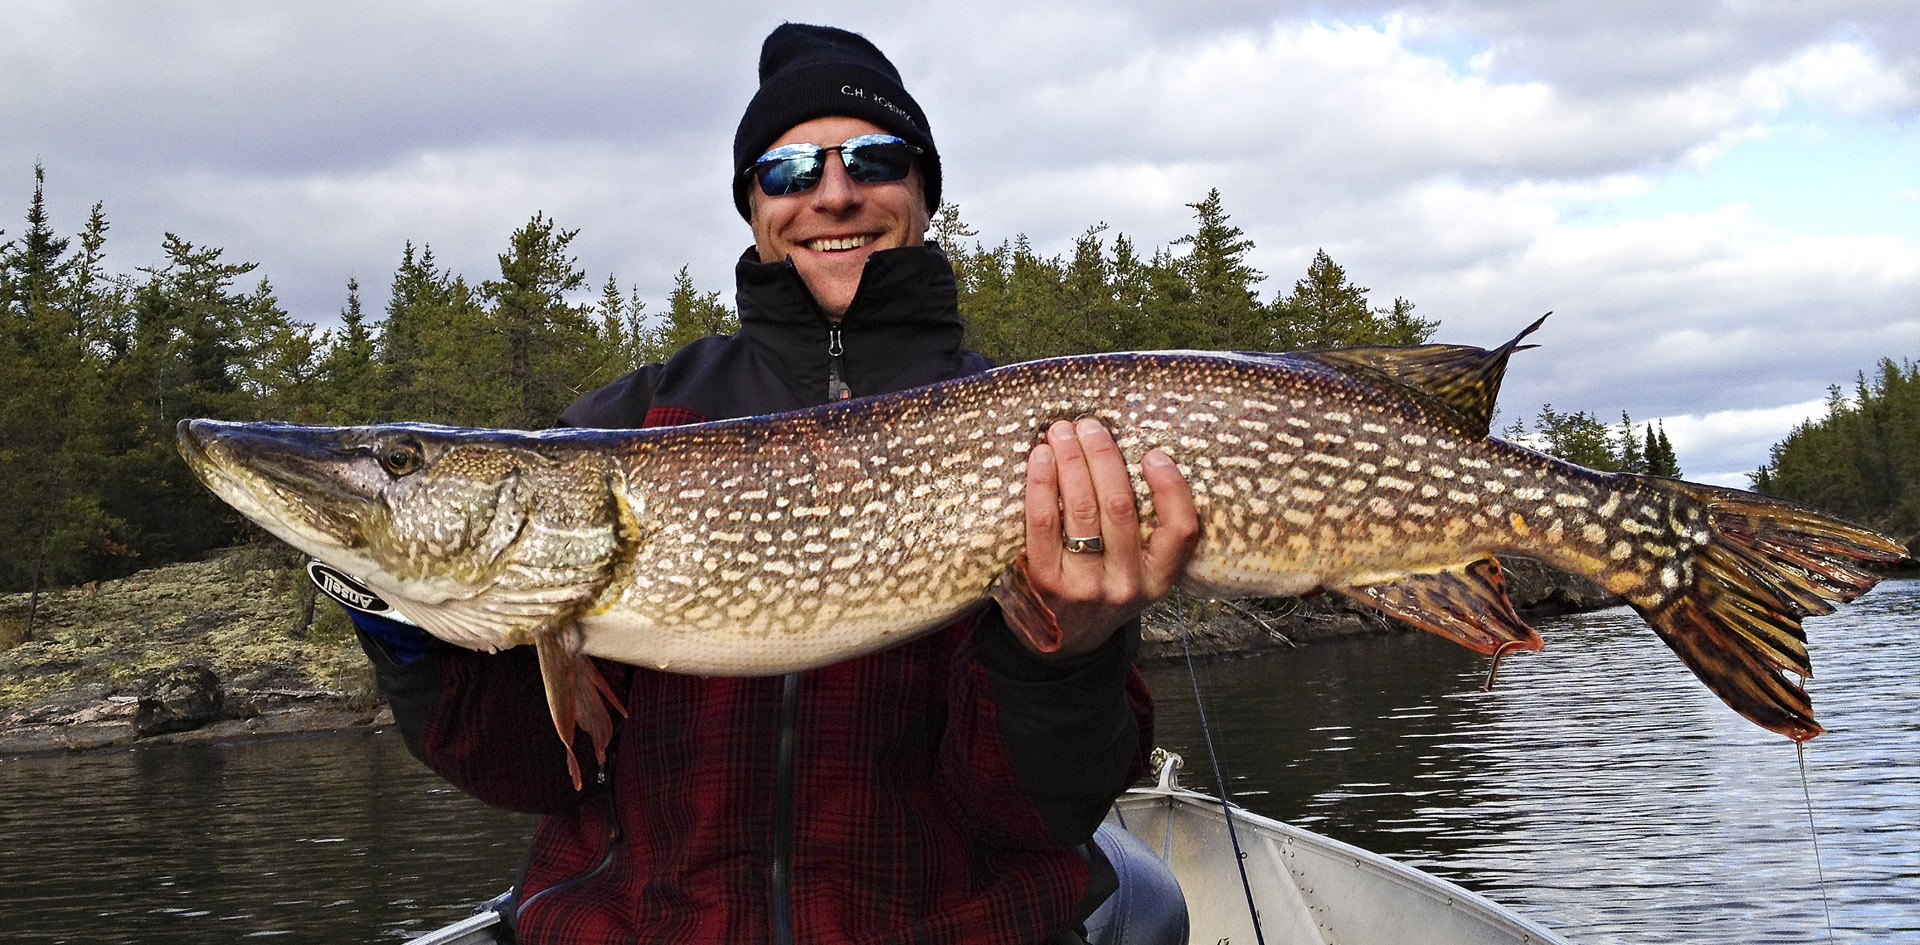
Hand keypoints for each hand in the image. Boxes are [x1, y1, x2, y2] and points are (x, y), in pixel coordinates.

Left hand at [1014, 418, 1200, 657]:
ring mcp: (1084, 586)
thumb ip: (1144, 531)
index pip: (1180, 531)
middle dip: (1103, 456)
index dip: (1170, 488)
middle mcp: (1126, 586)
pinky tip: (1040, 459)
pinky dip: (1042, 484)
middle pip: (1120, 507)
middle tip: (1090, 425)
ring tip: (1062, 432)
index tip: (1153, 454)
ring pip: (1082, 509)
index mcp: (1158, 579)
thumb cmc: (1104, 588)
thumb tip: (1132, 455)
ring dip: (1071, 461)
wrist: (1063, 643)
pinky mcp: (1045, 582)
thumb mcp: (1139, 574)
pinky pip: (1043, 522)